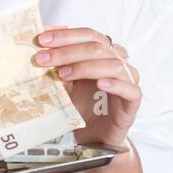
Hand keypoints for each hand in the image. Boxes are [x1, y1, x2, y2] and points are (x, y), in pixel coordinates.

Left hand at [33, 26, 140, 149]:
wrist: (92, 138)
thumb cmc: (81, 107)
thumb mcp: (65, 82)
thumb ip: (58, 64)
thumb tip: (39, 46)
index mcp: (104, 53)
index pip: (89, 34)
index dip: (66, 35)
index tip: (42, 40)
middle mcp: (118, 62)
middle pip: (98, 47)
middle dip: (67, 51)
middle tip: (43, 59)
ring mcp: (128, 80)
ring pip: (114, 65)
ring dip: (85, 67)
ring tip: (62, 74)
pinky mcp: (133, 102)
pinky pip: (130, 89)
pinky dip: (115, 84)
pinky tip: (100, 84)